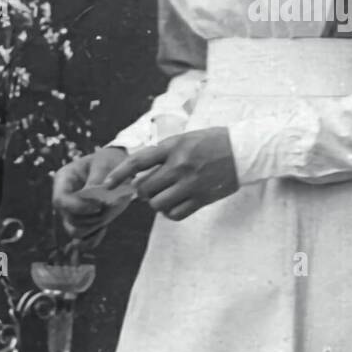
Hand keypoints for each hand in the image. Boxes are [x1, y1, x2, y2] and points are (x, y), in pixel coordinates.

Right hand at [52, 145, 129, 245]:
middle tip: (110, 206)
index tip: (99, 206)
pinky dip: (92, 240)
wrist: (116, 166)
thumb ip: (97, 181)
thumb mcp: (104, 164)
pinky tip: (103, 229)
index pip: (61, 200)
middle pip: (69, 219)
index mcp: (64, 179)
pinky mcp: (83, 223)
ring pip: (76, 232)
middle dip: (91, 217)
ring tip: (109, 212)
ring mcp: (72, 212)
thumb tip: (94, 201)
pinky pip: (82, 242)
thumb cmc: (108, 161)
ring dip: (95, 227)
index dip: (78, 207)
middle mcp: (64, 198)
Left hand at [103, 127, 238, 221]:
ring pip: (157, 204)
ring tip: (166, 194)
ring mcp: (191, 184)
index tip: (107, 184)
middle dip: (143, 191)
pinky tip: (175, 203)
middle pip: (145, 189)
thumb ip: (163, 153)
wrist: (244, 151)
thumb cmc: (213, 142)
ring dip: (157, 202)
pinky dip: (170, 212)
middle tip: (151, 187)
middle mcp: (180, 166)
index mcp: (173, 147)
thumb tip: (140, 171)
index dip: (119, 174)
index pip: (138, 162)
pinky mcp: (202, 198)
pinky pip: (175, 214)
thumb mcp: (185, 138)